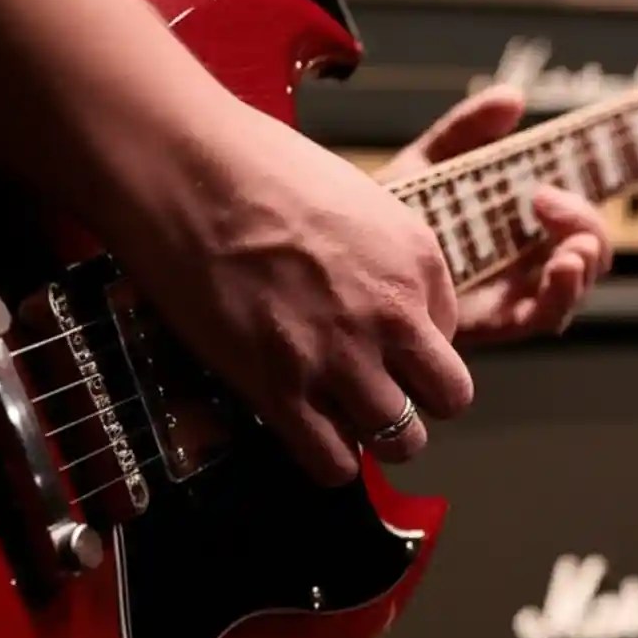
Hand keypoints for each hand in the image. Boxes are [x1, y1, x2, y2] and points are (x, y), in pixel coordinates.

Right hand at [101, 96, 472, 485]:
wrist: (186, 173)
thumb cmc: (257, 172)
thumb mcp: (357, 203)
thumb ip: (386, 262)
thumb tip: (386, 311)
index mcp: (417, 260)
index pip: (451, 337)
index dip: (413, 346)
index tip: (381, 343)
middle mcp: (393, 314)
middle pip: (448, 398)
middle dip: (419, 401)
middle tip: (381, 391)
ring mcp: (340, 357)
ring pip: (402, 442)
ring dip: (376, 436)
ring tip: (341, 417)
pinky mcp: (282, 390)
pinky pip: (335, 465)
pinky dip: (328, 460)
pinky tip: (306, 432)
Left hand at [374, 84, 613, 344]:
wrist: (335, 255)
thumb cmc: (386, 214)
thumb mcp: (428, 162)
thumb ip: (467, 129)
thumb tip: (513, 96)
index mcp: (515, 228)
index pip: (573, 218)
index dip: (587, 199)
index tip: (572, 171)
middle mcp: (518, 267)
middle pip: (584, 257)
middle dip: (587, 229)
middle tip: (547, 200)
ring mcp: (505, 298)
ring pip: (570, 291)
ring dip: (582, 267)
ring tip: (569, 247)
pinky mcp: (486, 325)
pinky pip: (537, 320)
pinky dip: (557, 298)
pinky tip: (555, 269)